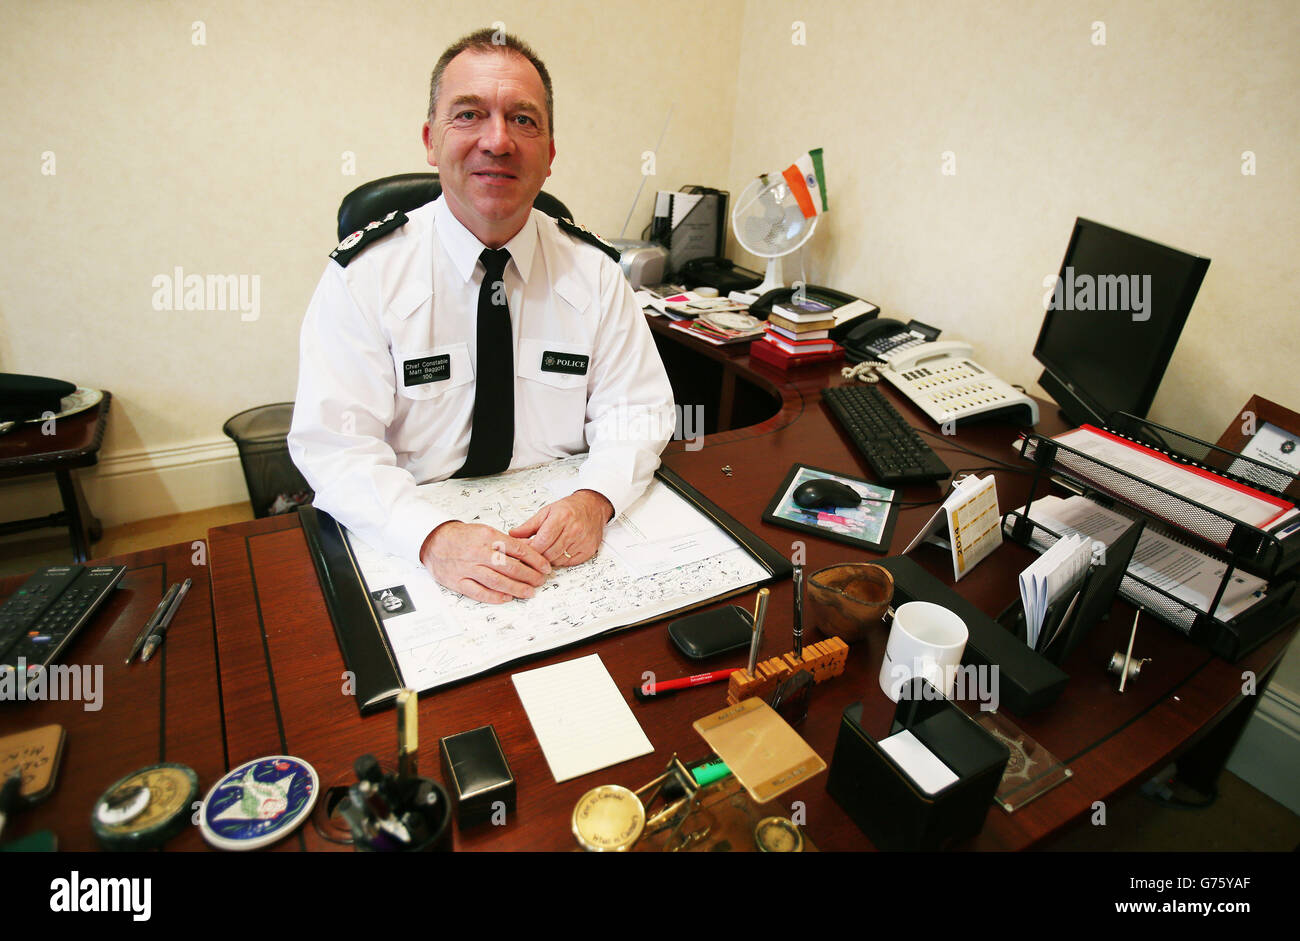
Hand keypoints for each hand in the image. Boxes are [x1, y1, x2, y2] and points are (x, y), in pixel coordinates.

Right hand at [420, 521, 551, 603]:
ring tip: (529, 592)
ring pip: (497, 581)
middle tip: (540, 581)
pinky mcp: (458, 581)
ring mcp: (468, 568)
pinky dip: (494, 596)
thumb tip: (529, 550)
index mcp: (488, 536)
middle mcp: (479, 552)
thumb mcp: (485, 531)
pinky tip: (507, 597)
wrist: (434, 540)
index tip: (545, 567)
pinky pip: (479, 591)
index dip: (535, 560)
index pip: (518, 549)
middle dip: (529, 576)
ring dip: (516, 588)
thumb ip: (505, 542)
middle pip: (510, 567)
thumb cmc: (462, 536)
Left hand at [509, 489, 612, 567]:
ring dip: (549, 559)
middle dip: (538, 556)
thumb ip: (529, 525)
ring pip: (558, 560)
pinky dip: (561, 560)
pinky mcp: (588, 550)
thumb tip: (512, 535)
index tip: (522, 552)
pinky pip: (569, 563)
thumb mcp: (547, 511)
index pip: (541, 542)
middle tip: (532, 554)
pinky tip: (558, 552)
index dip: (530, 550)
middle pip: (549, 554)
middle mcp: (574, 530)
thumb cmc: (569, 508)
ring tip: (545, 551)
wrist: (592, 506)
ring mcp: (582, 541)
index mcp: (561, 518)